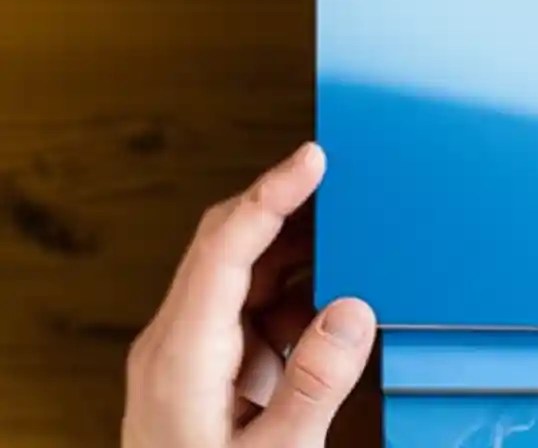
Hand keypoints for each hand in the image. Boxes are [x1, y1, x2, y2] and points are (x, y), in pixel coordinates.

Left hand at [123, 143, 375, 447]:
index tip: (312, 158)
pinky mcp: (211, 370)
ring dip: (298, 258)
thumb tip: (353, 309)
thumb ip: (315, 385)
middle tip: (344, 180)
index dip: (270, 194)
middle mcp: (178, 344)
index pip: (225, 250)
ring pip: (244, 276)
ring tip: (352, 244)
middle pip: (228, 248)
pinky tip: (332, 311)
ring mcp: (192, 355)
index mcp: (182, 358)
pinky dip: (298, 301)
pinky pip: (256, 312)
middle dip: (286, 208)